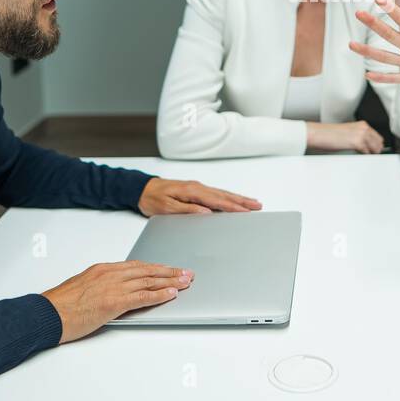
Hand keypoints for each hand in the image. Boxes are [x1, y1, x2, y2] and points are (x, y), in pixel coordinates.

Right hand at [43, 261, 194, 341]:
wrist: (47, 314)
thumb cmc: (60, 304)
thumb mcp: (83, 287)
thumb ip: (101, 285)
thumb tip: (115, 291)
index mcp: (103, 269)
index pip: (137, 266)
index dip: (156, 267)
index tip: (169, 269)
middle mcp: (110, 274)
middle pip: (147, 270)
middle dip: (169, 272)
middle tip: (186, 273)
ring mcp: (113, 287)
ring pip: (149, 281)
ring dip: (171, 282)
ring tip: (185, 282)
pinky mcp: (114, 302)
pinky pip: (142, 297)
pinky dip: (159, 295)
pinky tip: (171, 294)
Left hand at [138, 178, 261, 216]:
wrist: (142, 189)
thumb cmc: (152, 198)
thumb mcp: (167, 207)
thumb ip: (187, 210)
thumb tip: (206, 212)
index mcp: (191, 191)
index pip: (217, 200)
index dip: (233, 206)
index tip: (246, 211)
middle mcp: (197, 187)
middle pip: (224, 195)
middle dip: (242, 201)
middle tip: (258, 206)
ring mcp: (197, 188)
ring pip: (222, 194)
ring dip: (238, 199)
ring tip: (252, 203)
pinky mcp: (196, 191)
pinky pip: (216, 195)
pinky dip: (228, 198)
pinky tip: (234, 202)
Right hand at [306, 120, 384, 153]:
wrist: (320, 134)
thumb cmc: (329, 133)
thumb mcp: (348, 132)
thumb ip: (358, 136)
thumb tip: (365, 146)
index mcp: (362, 124)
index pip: (377, 136)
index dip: (376, 145)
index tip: (374, 150)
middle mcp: (363, 128)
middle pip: (379, 143)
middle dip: (375, 150)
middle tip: (369, 155)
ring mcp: (362, 135)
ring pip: (375, 148)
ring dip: (370, 154)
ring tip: (363, 156)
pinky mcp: (358, 143)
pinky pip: (367, 153)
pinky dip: (364, 156)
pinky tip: (358, 156)